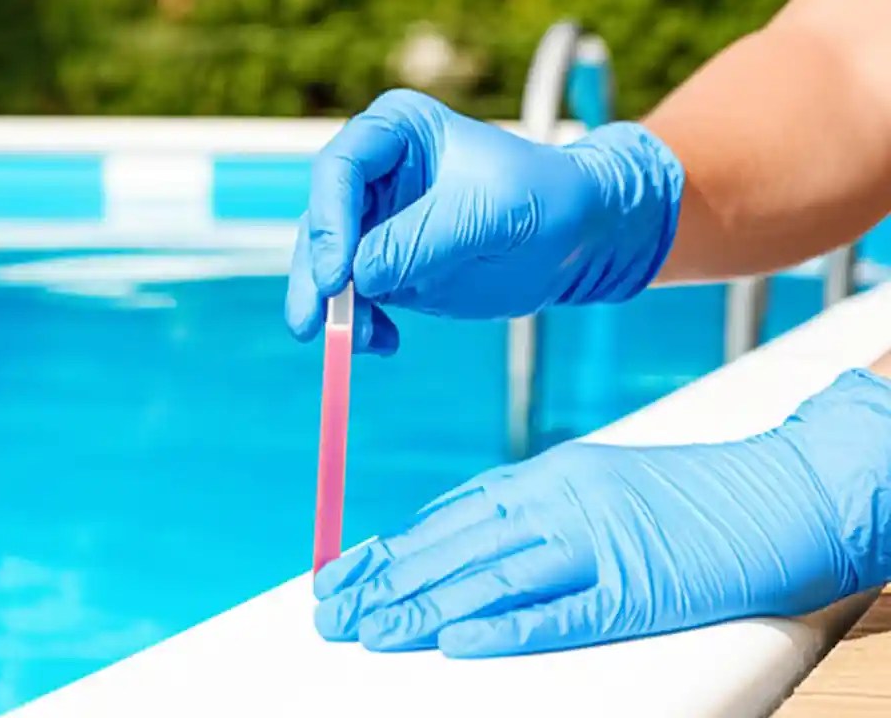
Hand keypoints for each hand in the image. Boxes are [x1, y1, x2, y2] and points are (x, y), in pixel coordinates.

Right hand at [285, 88, 683, 353]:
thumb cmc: (545, 201)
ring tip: (364, 342)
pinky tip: (386, 343)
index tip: (339, 275)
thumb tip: (361, 277)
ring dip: (335, 310)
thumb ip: (423, 241)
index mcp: (395, 133)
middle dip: (316, 276)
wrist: (579, 239)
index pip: (341, 168)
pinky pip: (354, 300)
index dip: (331, 220)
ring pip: (327, 267)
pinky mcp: (385, 268)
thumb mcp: (489, 216)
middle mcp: (373, 176)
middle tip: (315, 325)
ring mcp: (374, 224)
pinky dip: (361, 326)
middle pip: (321, 222)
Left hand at [313, 370, 890, 655]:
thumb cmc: (686, 492)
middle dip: (385, 582)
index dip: (387, 547)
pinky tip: (458, 642)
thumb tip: (454, 534)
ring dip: (425, 607)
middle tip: (332, 615)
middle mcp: (561, 501)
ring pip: (493, 577)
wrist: (784, 489)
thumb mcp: (593, 481)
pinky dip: (508, 628)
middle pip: (456, 545)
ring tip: (371, 634)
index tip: (338, 575)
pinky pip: (563, 611)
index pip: (446, 515)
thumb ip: (526, 508)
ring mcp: (599, 543)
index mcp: (547, 474)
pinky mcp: (640, 588)